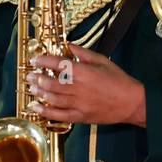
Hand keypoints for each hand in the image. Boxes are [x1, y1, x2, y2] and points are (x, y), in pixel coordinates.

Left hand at [27, 43, 145, 125]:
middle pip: (52, 83)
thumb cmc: (119, 80)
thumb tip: (68, 45)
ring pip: (53, 98)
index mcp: (84, 72)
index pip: (58, 65)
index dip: (44, 62)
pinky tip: (36, 107)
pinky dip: (46, 112)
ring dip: (39, 93)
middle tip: (29, 75)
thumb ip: (83, 53)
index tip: (35, 60)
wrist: (132, 103)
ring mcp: (79, 104)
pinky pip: (59, 115)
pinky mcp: (80, 117)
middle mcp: (79, 88)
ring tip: (31, 88)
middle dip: (38, 79)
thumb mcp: (103, 60)